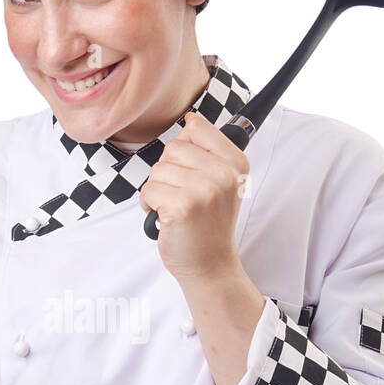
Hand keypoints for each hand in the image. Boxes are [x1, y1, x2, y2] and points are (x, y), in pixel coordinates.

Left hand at [138, 110, 249, 281]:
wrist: (210, 264)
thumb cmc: (209, 224)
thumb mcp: (222, 183)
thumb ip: (208, 151)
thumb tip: (191, 120)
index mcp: (235, 163)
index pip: (197, 128)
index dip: (184, 149)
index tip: (192, 171)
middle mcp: (224, 174)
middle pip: (172, 148)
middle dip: (168, 172)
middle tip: (182, 195)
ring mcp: (204, 190)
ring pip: (157, 169)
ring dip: (157, 190)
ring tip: (173, 207)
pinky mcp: (183, 207)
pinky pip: (148, 190)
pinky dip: (149, 205)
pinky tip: (165, 218)